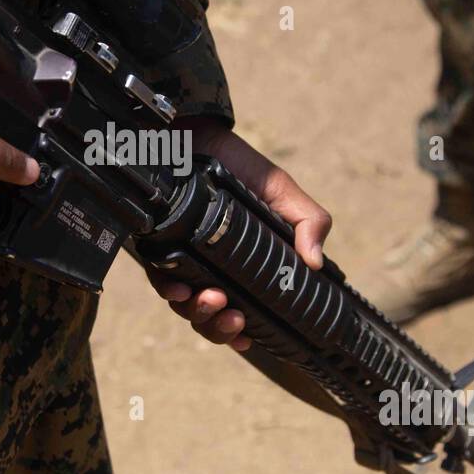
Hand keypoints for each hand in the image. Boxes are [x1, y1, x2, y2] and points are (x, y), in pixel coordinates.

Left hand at [146, 119, 333, 351]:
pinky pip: (160, 280)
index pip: (244, 309)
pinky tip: (179, 289)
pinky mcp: (157, 247)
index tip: (249, 338)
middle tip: (234, 319)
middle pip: (211, 318)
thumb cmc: (240, 165)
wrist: (197, 135)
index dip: (242, 332)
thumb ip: (308, 222)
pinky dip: (170, 290)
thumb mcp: (282, 192)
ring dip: (198, 314)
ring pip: (185, 306)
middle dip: (220, 329)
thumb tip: (317, 265)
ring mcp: (183, 260)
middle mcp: (211, 268)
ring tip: (212, 301)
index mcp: (243, 265)